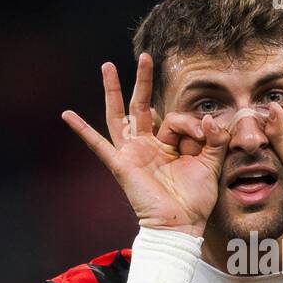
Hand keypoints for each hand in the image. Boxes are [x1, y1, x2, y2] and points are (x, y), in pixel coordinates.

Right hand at [62, 53, 228, 235]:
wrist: (181, 226)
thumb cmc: (194, 200)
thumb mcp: (211, 164)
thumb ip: (215, 139)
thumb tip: (210, 117)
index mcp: (166, 146)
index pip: (174, 119)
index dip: (190, 123)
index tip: (204, 135)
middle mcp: (146, 146)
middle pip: (141, 106)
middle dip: (143, 81)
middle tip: (145, 56)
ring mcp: (131, 153)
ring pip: (118, 116)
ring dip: (113, 90)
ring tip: (107, 66)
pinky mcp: (121, 165)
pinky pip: (98, 145)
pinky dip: (82, 130)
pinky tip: (67, 115)